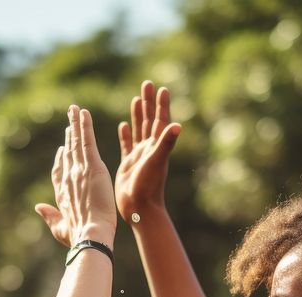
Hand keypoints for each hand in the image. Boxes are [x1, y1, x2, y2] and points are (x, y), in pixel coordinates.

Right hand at [35, 106, 115, 247]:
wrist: (89, 234)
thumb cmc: (78, 237)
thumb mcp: (60, 228)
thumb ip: (50, 216)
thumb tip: (37, 207)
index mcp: (62, 194)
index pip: (60, 172)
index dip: (61, 160)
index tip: (62, 150)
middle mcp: (68, 178)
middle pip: (68, 153)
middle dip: (69, 138)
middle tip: (70, 124)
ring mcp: (79, 170)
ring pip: (76, 143)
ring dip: (75, 124)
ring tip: (74, 110)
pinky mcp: (92, 166)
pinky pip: (87, 141)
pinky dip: (84, 126)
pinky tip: (82, 113)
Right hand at [115, 80, 181, 223]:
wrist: (139, 209)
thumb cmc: (147, 186)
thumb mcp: (156, 162)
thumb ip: (166, 143)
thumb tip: (177, 125)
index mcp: (156, 146)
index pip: (160, 120)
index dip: (161, 104)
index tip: (162, 88)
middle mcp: (149, 149)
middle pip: (149, 120)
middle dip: (148, 102)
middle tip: (147, 83)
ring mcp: (139, 156)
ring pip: (139, 130)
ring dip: (138, 114)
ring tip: (136, 98)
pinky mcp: (128, 164)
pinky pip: (127, 145)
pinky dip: (126, 134)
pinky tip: (123, 125)